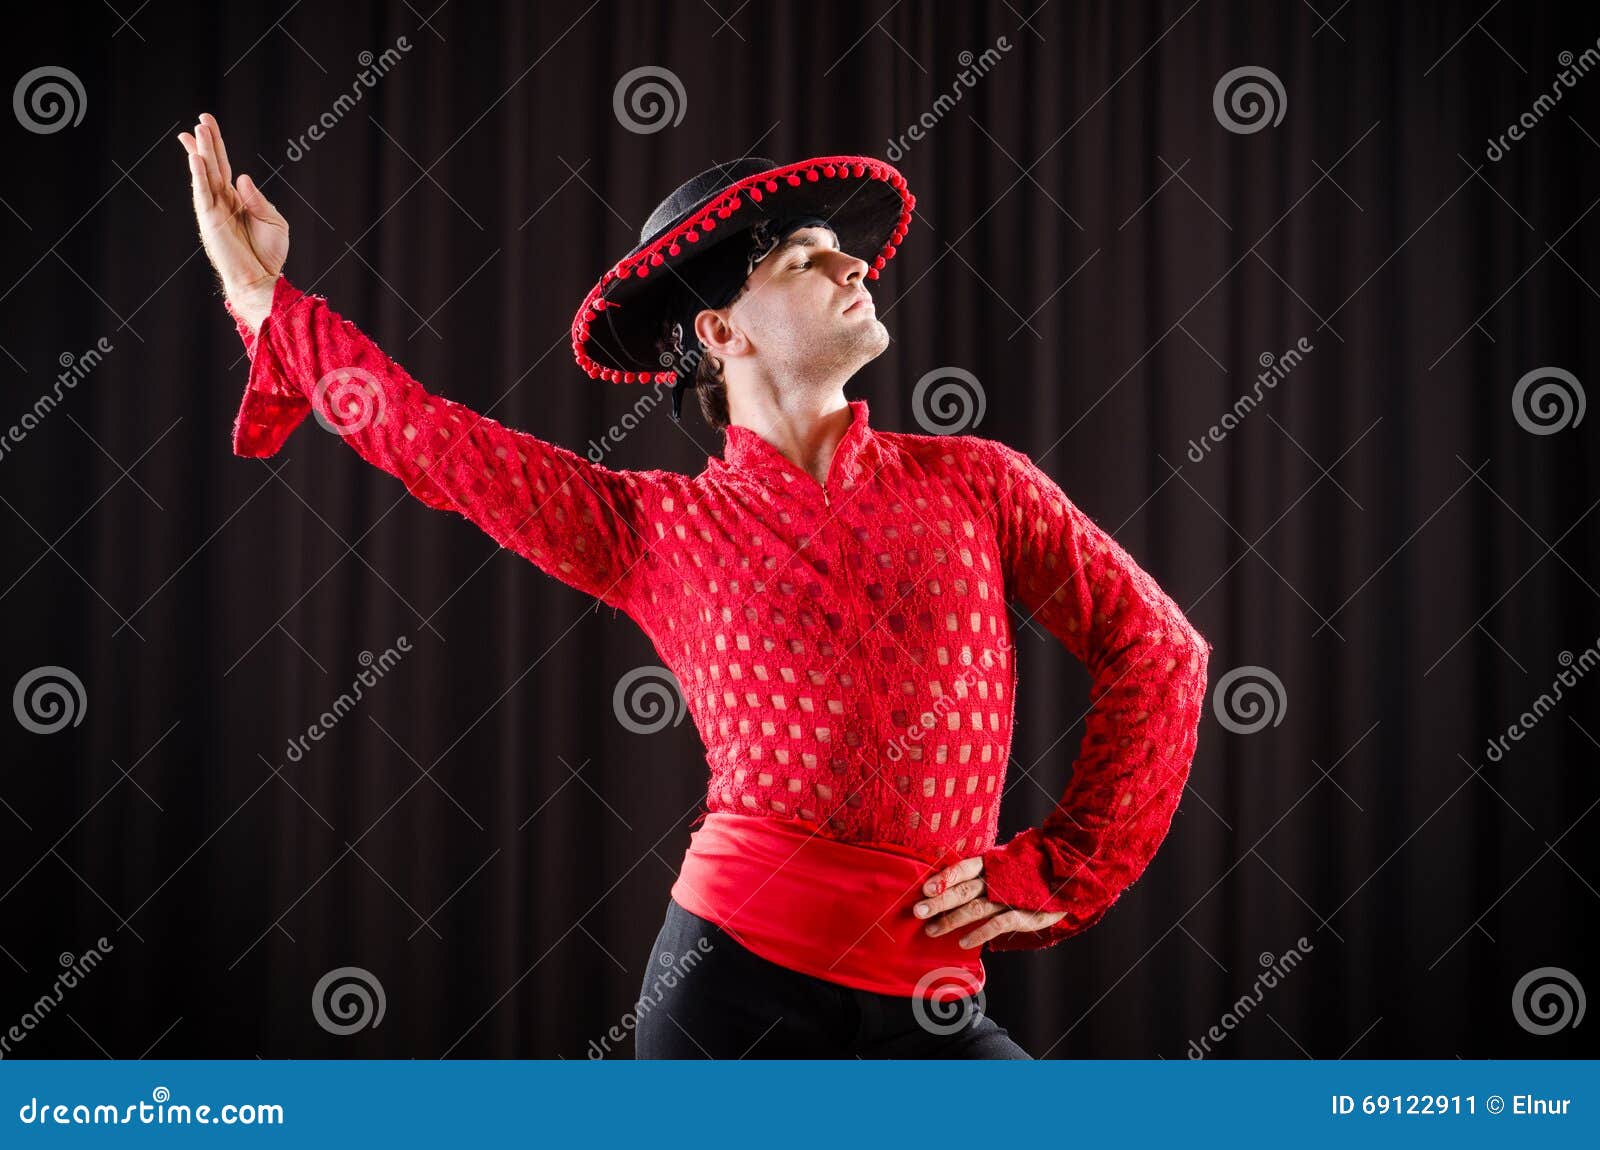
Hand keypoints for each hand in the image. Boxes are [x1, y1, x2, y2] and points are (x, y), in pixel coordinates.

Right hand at [177, 112, 287, 323]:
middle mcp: (222, 202)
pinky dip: (198, 176)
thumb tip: (241, 177)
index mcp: (236, 200)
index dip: (216, 146)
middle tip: (201, 119)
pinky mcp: (209, 221)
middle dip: (206, 142)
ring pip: (205, 175)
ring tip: (195, 131)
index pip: (223, 167)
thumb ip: (258, 199)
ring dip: (201, 153)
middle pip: (212, 165)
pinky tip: (195, 158)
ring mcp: (213, 211)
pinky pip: (202, 194)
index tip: (207, 123)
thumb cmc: (269, 255)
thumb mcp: (273, 222)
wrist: (261, 281)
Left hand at [912, 856, 1067, 948]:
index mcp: (991, 864)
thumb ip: (977, 876)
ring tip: (932, 930)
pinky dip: (980, 934)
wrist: (1067, 875)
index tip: (924, 889)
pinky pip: (998, 924)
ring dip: (952, 920)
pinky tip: (964, 943)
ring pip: (977, 908)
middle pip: (964, 889)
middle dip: (940, 900)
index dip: (944, 877)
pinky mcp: (1025, 913)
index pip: (964, 868)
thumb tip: (943, 888)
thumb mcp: (1002, 867)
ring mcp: (1011, 896)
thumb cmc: (1025, 873)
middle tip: (918, 911)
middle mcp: (998, 878)